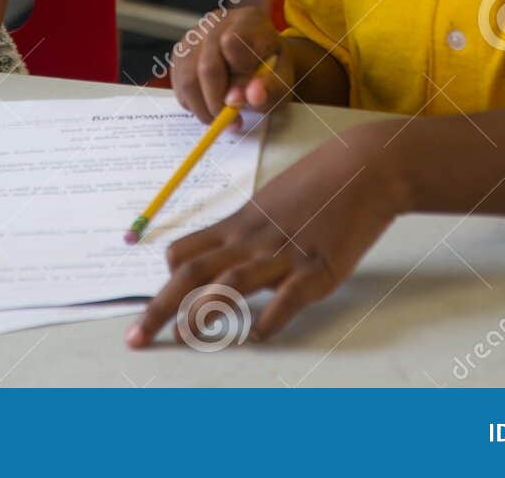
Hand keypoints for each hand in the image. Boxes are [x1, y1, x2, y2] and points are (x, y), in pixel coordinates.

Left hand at [126, 130, 405, 345]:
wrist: (367, 168)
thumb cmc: (322, 180)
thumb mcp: (274, 199)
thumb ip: (252, 228)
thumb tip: (234, 250)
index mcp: (240, 224)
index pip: (187, 251)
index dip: (168, 278)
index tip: (158, 299)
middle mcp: (252, 240)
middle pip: (193, 272)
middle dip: (161, 307)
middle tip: (137, 336)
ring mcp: (283, 255)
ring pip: (230, 285)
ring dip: (203, 313)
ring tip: (183, 337)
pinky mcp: (318, 269)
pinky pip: (286, 300)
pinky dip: (269, 320)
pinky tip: (256, 336)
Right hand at [168, 5, 294, 122]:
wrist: (262, 59)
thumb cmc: (273, 69)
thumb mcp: (283, 81)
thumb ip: (268, 89)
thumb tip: (238, 99)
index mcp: (248, 21)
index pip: (232, 43)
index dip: (238, 75)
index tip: (249, 95)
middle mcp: (217, 22)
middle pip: (206, 67)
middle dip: (218, 103)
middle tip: (233, 121)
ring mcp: (194, 35)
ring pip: (187, 78)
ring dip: (203, 107)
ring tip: (222, 118)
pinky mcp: (180, 52)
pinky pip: (178, 84)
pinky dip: (193, 103)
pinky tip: (210, 106)